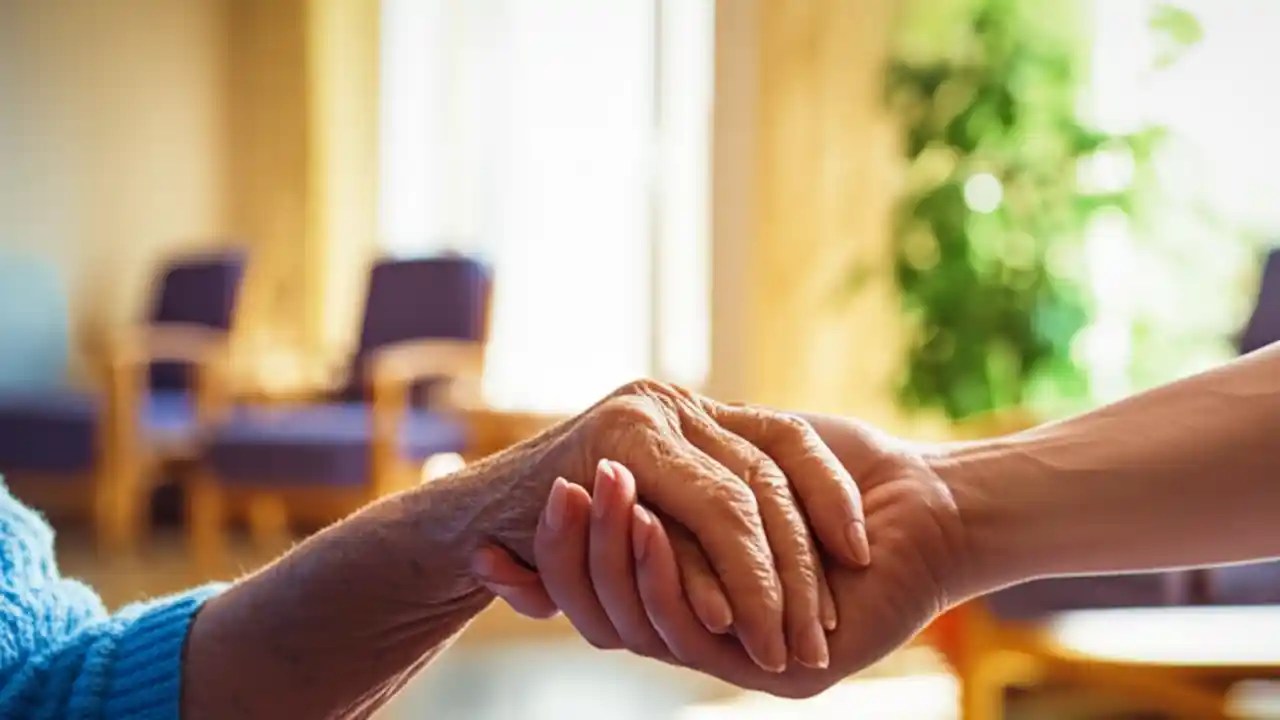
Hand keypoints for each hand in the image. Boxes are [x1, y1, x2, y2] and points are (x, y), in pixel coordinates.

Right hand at [476, 415, 969, 697]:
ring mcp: (752, 650)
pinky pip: (696, 628)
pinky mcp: (784, 666)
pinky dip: (664, 573)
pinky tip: (635, 518)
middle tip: (537, 494)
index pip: (614, 583)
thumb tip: (608, 480)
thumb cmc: (859, 471)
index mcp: (709, 591)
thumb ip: (696, 477)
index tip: (498, 539)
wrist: (943, 506)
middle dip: (569, 550)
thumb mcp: (758, 455)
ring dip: (608, 553)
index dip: (561, 555)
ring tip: (578, 490)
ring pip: (645, 615)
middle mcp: (725, 627)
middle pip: (618, 602)